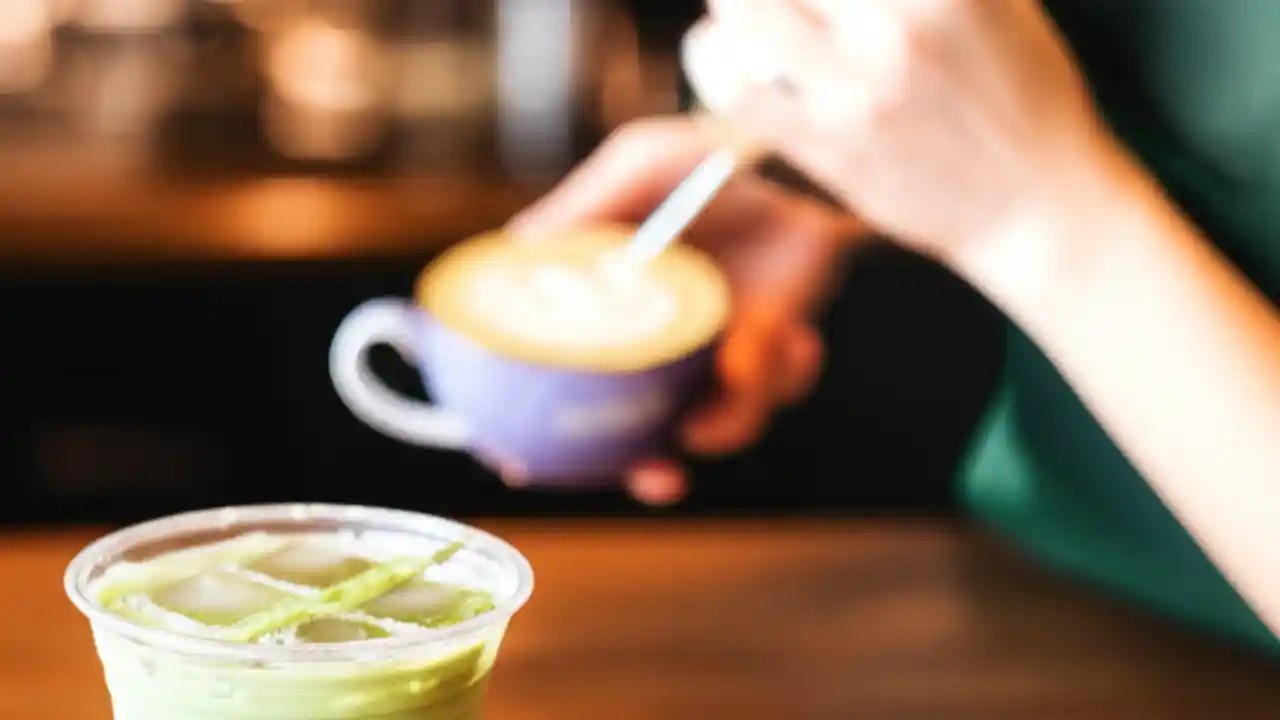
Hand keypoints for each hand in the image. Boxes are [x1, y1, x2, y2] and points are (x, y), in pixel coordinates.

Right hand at [509, 117, 863, 504]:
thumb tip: (518, 249)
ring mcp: (703, 359)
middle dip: (640, 466)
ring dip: (731, 419)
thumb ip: (582, 208)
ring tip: (749, 364)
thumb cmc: (708, 159)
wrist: (797, 161)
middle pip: (627, 432)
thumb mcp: (638, 167)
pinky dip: (784, 375)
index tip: (523, 462)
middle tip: (658, 476)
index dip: (530, 428)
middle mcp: (647, 345)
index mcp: (603, 307)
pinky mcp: (761, 362)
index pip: (552, 379)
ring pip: (708, 427)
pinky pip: (768, 397)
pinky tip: (796, 335)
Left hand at [684, 0, 1112, 284]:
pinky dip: (713, 59)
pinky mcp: (827, 144)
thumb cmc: (1021, 92)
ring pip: (743, 7)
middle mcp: (900, 27)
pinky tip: (726, 53)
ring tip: (744, 12)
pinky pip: (735, 88)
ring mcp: (858, 88)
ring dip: (733, 3)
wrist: (1035, 203)